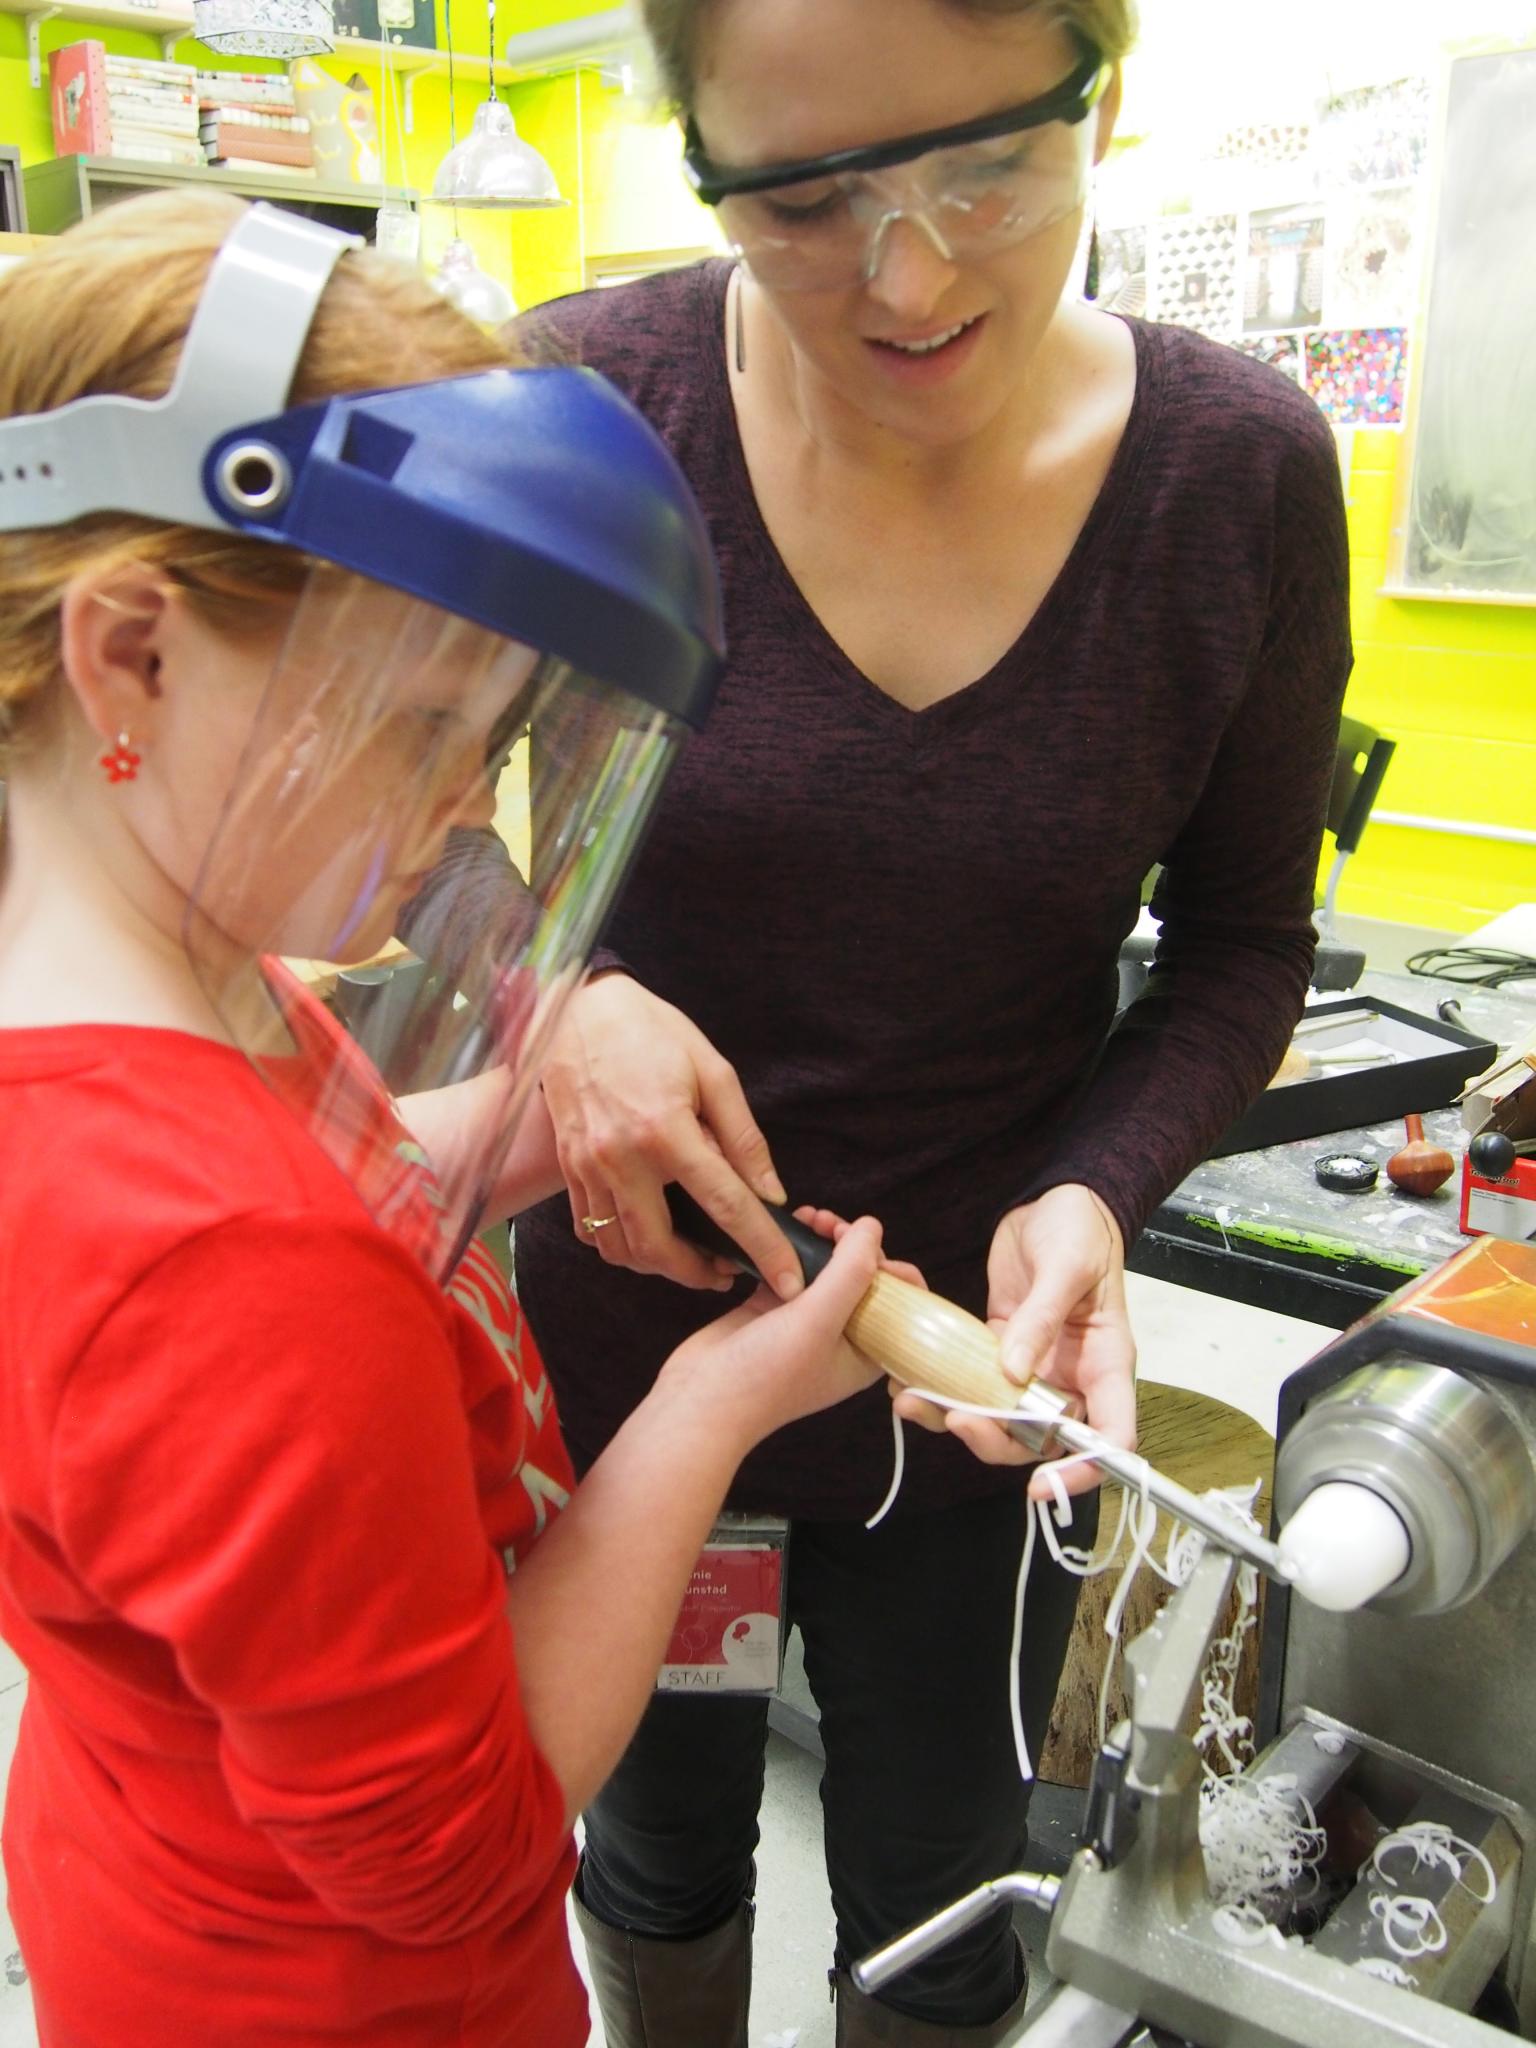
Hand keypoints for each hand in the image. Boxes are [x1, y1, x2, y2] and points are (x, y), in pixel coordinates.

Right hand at [539, 974, 802, 1297]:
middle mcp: (620, 1157)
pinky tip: (645, 1233)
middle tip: (728, 1271)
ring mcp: (586, 1167)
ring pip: (620, 1248)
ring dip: (658, 1266)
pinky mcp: (567, 1169)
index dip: (762, 1247)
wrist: (578, 1009)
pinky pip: (589, 1230)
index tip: (788, 1279)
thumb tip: (770, 1192)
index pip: (725, 1205)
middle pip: (660, 1248)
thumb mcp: (712, 1071)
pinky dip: (619, 1245)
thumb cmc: (652, 1033)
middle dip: (698, 1274)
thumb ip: (743, 1137)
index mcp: (665, 1130)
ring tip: (691, 1257)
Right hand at [658, 1215, 885, 1452]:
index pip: (899, 1304)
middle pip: (863, 1279)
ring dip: (823, 1240)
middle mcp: (840, 1338)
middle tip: (831, 1225)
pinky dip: (792, 1246)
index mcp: (866, 1353)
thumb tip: (873, 1227)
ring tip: (809, 1218)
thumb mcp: (819, 1321)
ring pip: (827, 1269)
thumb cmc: (766, 1375)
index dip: (891, 1268)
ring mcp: (804, 1323)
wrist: (699, 1401)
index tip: (866, 1244)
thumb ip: (851, 1271)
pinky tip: (787, 1226)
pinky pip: (792, 1268)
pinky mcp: (771, 1308)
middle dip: (853, 1246)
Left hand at [894, 1185, 1135, 1501]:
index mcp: (1105, 1366)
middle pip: (1042, 1442)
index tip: (1042, 1484)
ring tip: (915, 1402)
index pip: (1109, 1437)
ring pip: (999, 1422)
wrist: (1054, 1201)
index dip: (1083, 1471)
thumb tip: (1013, 1371)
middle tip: (959, 1421)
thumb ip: (1042, 1318)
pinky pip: (971, 1387)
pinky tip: (907, 1382)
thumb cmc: (1080, 1230)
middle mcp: (1071, 1378)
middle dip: (997, 1443)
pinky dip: (941, 1392)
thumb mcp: (1067, 1267)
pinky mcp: (999, 1351)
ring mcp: (1033, 1369)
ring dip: (959, 1423)